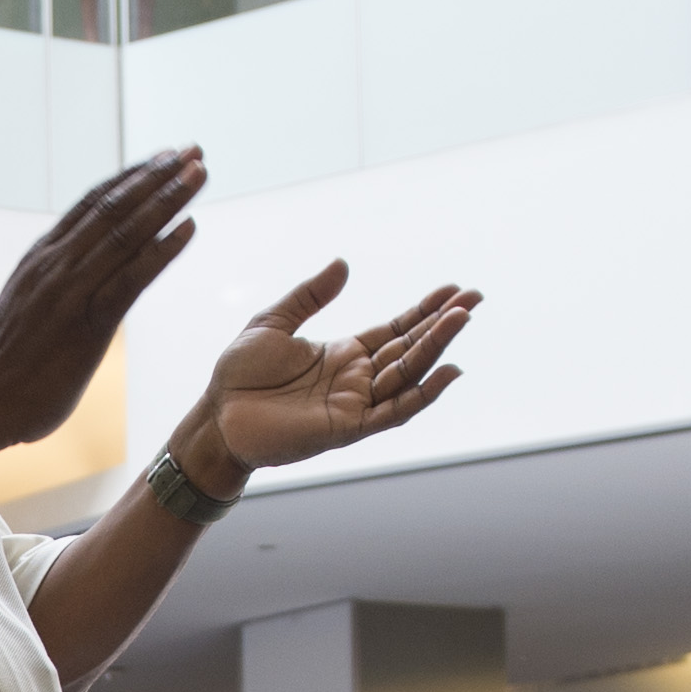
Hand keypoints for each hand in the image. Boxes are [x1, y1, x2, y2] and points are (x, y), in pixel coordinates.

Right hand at [0, 148, 209, 448]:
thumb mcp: (26, 308)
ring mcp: (70, 291)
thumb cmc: (5, 367)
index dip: (131, 177)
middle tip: (194, 149)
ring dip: (167, 198)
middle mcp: (55, 264)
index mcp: (40, 258)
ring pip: (126, 232)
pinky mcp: (88, 324)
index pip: (91, 204)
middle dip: (157, 174)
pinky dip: (162, 250)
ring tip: (200, 173)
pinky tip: (189, 227)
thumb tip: (78, 282)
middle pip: (113, 206)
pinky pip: (131, 278)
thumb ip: (52, 287)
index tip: (163, 158)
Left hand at [203, 263, 480, 474]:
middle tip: (474, 299)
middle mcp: (356, 379)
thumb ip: (310, 295)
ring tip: (461, 320)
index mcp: (343, 353)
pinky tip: (448, 372)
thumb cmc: (239, 373)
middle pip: (410, 349)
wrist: (216, 415)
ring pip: (407, 374)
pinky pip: (393, 411)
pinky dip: (423, 394)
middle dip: (442, 325)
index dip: (424, 311)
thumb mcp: (273, 321)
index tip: (453, 291)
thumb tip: (343, 263)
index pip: (395, 329)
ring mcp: (354, 403)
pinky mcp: (347, 428)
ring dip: (435, 348)